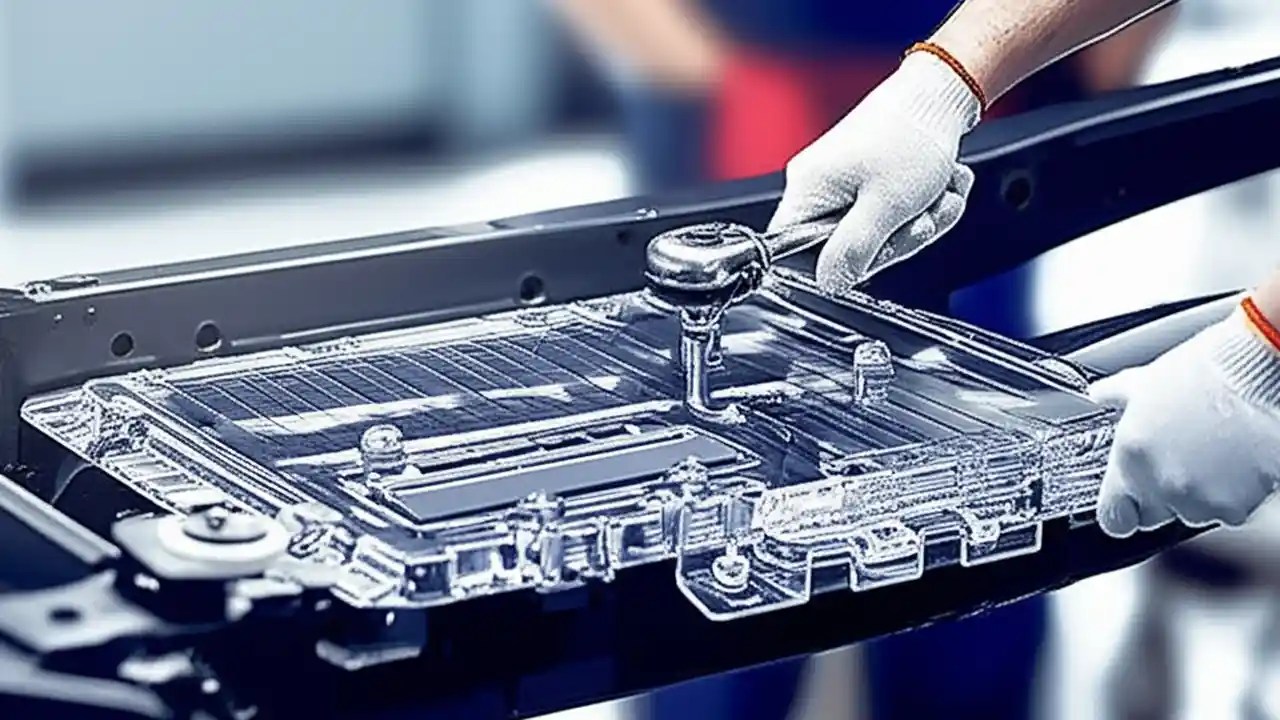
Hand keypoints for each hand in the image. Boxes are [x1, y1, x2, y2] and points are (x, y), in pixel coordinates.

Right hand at [767, 52, 981, 294]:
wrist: (942, 91)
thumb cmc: (912, 134)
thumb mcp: (886, 206)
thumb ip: (854, 251)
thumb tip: (830, 283)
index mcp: (807, 189)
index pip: (796, 251)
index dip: (839, 261)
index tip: (875, 247)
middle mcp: (818, 185)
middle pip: (847, 247)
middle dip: (900, 237)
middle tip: (922, 214)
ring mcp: (845, 181)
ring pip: (880, 232)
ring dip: (922, 218)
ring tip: (939, 191)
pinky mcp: (870, 177)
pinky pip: (894, 213)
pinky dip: (925, 203)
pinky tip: (940, 184)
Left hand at [1090, 307, 1279, 537]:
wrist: (1257, 376)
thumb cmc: (1205, 373)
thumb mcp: (1146, 381)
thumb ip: (1116, 396)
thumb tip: (1100, 394)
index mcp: (1129, 458)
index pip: (1112, 516)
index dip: (1122, 509)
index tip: (1131, 500)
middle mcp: (1159, 485)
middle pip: (1155, 514)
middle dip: (1164, 495)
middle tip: (1183, 460)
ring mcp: (1198, 500)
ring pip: (1195, 512)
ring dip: (1202, 493)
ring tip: (1216, 452)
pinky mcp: (1236, 508)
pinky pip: (1231, 511)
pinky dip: (1236, 493)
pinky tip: (1239, 460)